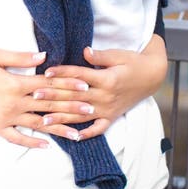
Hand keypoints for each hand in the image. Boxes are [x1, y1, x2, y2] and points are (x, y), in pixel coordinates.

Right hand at [0, 49, 98, 148]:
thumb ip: (20, 57)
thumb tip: (44, 57)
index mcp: (15, 83)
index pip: (48, 85)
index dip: (69, 85)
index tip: (86, 86)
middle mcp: (14, 103)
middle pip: (49, 106)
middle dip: (72, 107)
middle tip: (92, 109)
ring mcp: (6, 118)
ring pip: (38, 125)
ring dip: (60, 129)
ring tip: (79, 132)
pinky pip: (17, 138)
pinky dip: (32, 142)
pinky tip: (47, 145)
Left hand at [38, 34, 167, 139]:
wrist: (152, 76)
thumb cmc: (133, 62)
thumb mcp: (118, 55)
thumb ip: (100, 56)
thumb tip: (85, 51)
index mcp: (107, 79)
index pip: (80, 76)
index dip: (62, 73)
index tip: (46, 72)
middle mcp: (105, 97)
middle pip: (75, 97)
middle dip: (54, 97)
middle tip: (35, 97)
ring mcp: (108, 109)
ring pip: (81, 115)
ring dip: (62, 118)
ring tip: (44, 121)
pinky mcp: (112, 117)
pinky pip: (98, 129)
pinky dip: (86, 134)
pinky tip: (72, 137)